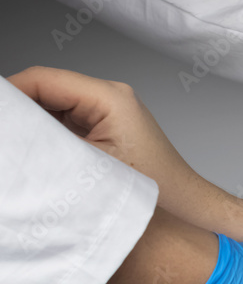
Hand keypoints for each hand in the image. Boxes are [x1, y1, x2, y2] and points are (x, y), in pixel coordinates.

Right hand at [6, 66, 201, 216]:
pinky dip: (43, 132)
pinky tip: (32, 152)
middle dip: (16, 110)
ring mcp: (106, 109)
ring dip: (29, 123)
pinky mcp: (103, 124)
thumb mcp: (88, 166)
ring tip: (14, 147)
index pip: (42, 79)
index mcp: (110, 98)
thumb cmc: (152, 189)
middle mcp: (109, 95)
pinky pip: (62, 118)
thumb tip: (13, 130)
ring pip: (50, 104)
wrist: (184, 204)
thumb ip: (46, 143)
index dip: (8, 94)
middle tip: (5, 139)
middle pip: (44, 88)